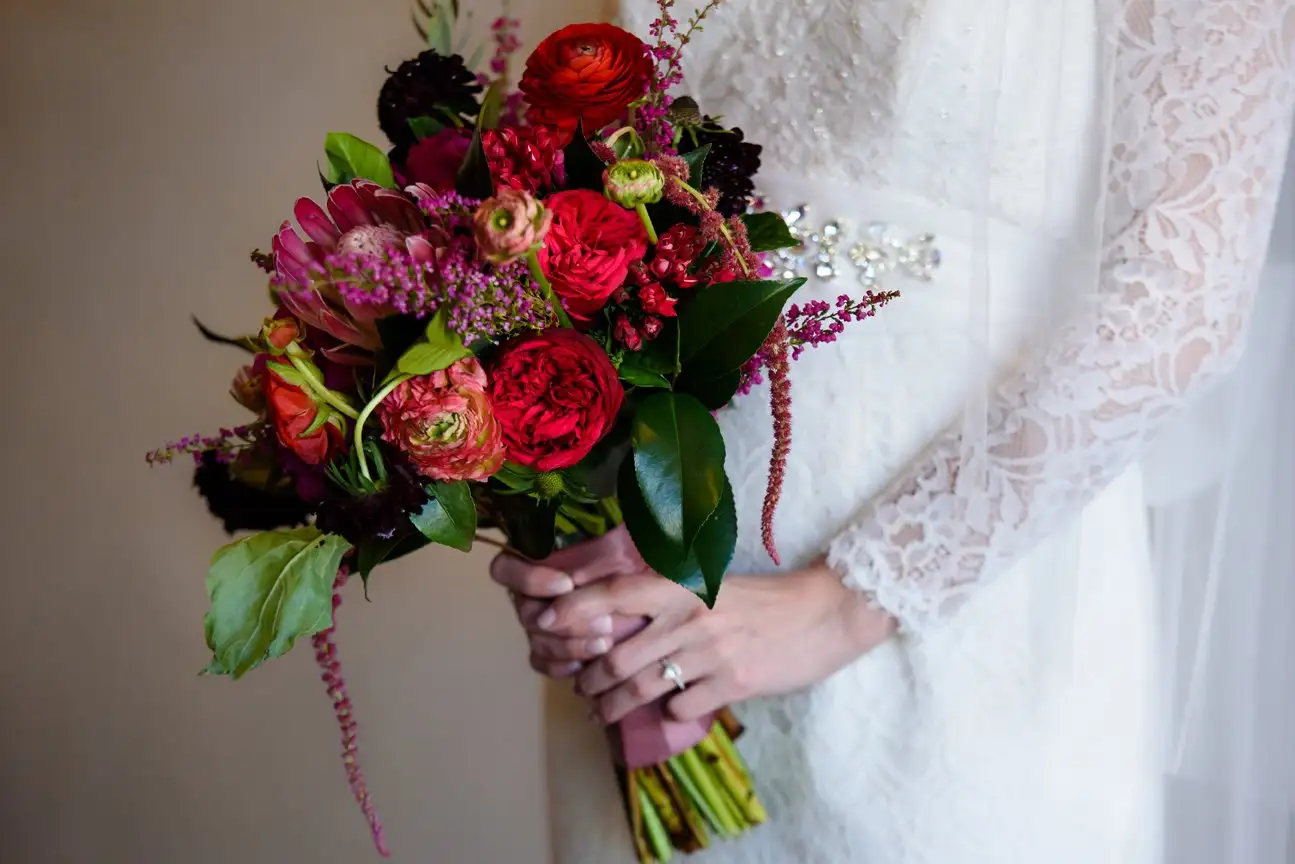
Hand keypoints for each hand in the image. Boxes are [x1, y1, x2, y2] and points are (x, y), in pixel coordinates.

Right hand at [489, 527, 648, 678]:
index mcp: (532, 561)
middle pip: (525, 613)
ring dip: (569, 645)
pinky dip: (560, 666)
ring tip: (605, 644)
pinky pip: (540, 663)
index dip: (529, 579)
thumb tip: (596, 555)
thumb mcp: (614, 550)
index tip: (567, 584)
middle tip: (604, 622)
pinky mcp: (544, 650)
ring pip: (536, 640)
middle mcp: (527, 594)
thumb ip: (599, 549)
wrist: (639, 600)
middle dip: (566, 620)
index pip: (505, 569)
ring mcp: (534, 625)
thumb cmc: (625, 564)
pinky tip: (583, 666)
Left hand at [536, 563, 897, 723]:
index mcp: (681, 585)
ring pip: (641, 687)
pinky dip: (667, 711)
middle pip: (617, 655)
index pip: (613, 594)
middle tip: (579, 686)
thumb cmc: (762, 600)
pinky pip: (680, 706)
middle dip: (588, 678)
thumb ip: (667, 595)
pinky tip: (667, 709)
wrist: (822, 614)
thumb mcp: (711, 584)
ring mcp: (710, 653)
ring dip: (612, 704)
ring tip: (599, 710)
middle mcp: (689, 616)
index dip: (573, 610)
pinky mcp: (732, 683)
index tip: (546, 623)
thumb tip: (617, 613)